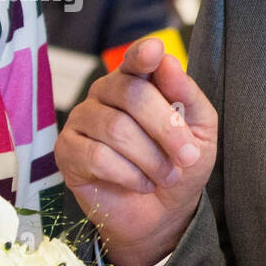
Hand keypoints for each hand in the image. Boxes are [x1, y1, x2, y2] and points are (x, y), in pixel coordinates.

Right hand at [55, 38, 216, 265]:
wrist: (161, 214)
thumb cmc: (178, 165)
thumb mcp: (199, 132)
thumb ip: (187, 96)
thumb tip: (167, 62)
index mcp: (136, 81)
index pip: (135, 60)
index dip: (142, 55)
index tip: (154, 52)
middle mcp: (105, 93)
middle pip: (131, 94)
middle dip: (165, 129)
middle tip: (187, 156)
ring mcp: (82, 120)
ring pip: (115, 128)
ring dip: (150, 158)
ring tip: (165, 175)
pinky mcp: (66, 150)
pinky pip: (96, 156)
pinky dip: (127, 175)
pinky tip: (140, 183)